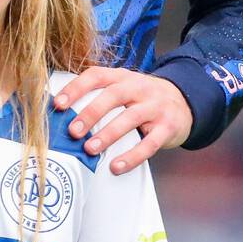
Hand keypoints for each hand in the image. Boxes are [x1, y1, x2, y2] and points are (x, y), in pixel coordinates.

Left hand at [53, 67, 191, 173]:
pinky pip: (149, 143)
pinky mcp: (167, 127)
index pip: (97, 75)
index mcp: (123, 77)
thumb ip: (99, 96)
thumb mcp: (124, 88)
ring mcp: (155, 107)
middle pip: (113, 95)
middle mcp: (139, 88)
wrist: (184, 102)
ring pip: (130, 118)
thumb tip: (61, 115)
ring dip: (108, 134)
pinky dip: (132, 156)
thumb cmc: (143, 99)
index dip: (76, 88)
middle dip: (91, 113)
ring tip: (90, 149)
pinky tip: (116, 166)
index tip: (58, 104)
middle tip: (73, 131)